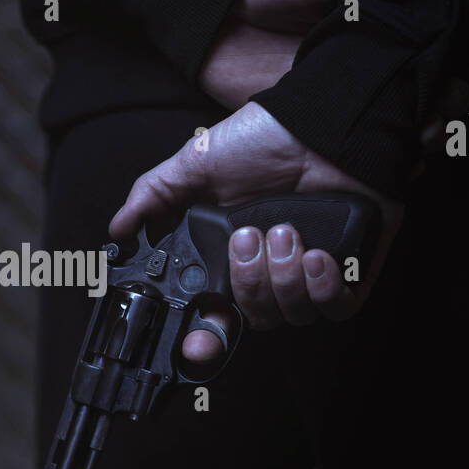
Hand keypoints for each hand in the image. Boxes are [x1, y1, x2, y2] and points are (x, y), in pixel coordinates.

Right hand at [109, 103, 403, 364]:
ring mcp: (311, 276)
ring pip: (293, 314)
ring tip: (285, 232)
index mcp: (232, 262)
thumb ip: (153, 198)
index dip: (205, 341)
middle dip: (249, 283)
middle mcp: (270, 275)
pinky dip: (323, 287)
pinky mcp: (351, 272)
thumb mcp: (195, 166)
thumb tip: (117, 229)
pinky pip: (336, 307)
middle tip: (248, 237)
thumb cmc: (262, 140)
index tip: (196, 346)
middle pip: (255, 319)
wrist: (318, 122)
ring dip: (284, 276)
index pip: (216, 317)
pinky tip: (316, 255)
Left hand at [198, 0, 468, 151]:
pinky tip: (396, 159)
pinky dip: (379, 153)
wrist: (208, 20)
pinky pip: (353, 142)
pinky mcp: (314, 119)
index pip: (432, 38)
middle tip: (446, 108)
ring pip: (397, 118)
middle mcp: (366, 58)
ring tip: (426, 137)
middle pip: (425, 84)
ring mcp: (342, 92)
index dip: (459, 52)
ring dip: (419, 130)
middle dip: (446, 98)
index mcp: (375, 17)